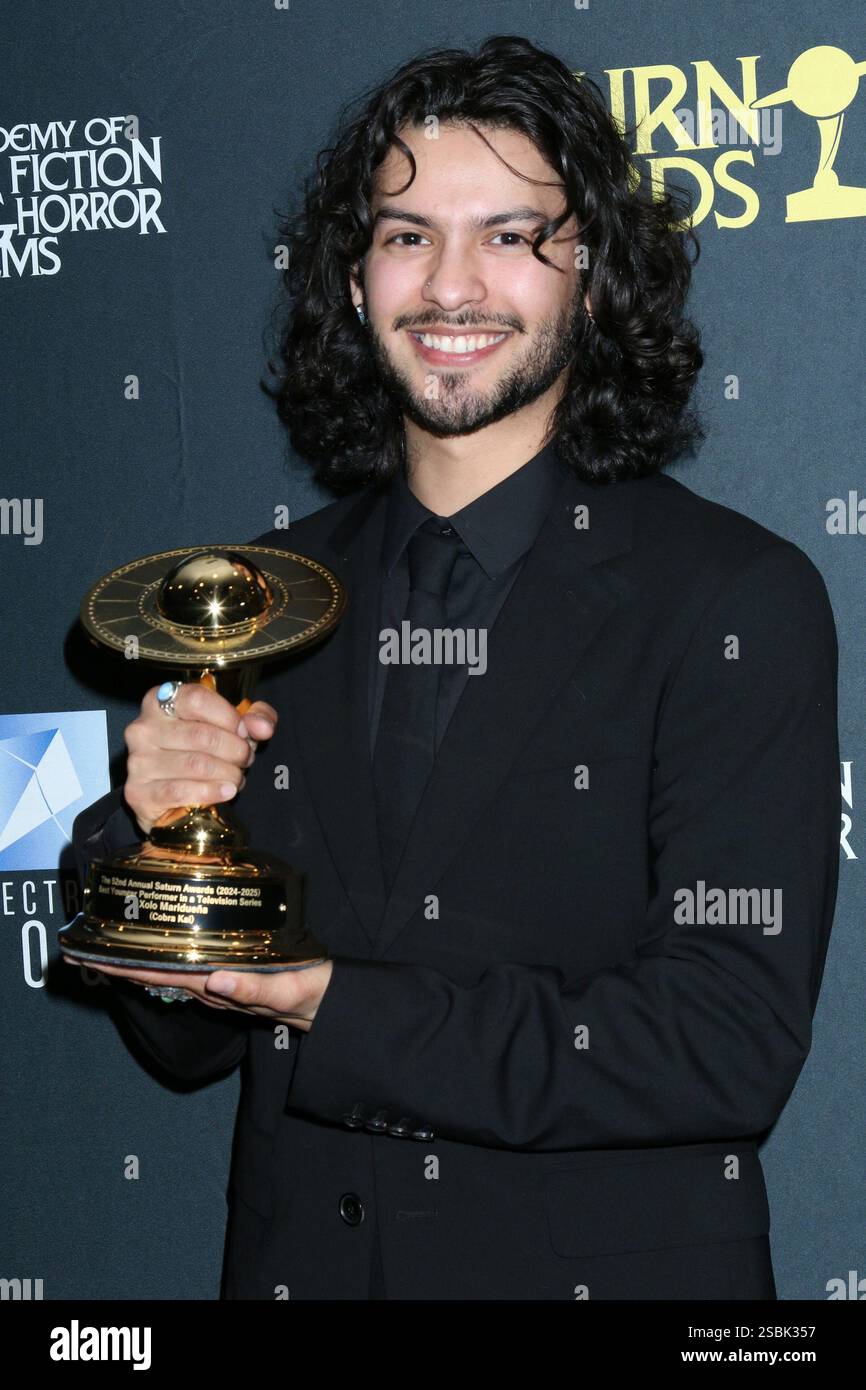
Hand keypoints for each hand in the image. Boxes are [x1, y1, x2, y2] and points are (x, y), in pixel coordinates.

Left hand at [62, 955, 333, 1031]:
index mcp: (215, 987)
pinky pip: (185, 967)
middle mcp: (208, 987)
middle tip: (81, 949)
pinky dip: (163, 957)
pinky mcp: (226, 975)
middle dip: (117, 962)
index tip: (90, 957)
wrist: (325, 1002)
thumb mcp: (286, 991)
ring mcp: (215, 983)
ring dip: (135, 960)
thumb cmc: (307, 994)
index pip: (158, 974)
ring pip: (166, 970)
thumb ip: (253, 989)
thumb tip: (215, 981)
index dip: (123, 966)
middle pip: (153, 973)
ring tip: (107, 946)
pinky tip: (155, 948)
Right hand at [123, 681, 278, 835]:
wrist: (170, 796)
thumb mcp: (232, 725)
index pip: (197, 699)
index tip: (244, 732)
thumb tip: (262, 727)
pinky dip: (211, 792)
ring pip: (195, 764)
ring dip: (227, 773)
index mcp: (160, 701)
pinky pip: (181, 791)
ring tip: (236, 777)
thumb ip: (255, 717)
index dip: (228, 717)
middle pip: (201, 735)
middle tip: (246, 759)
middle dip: (234, 749)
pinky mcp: (138, 793)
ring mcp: (138, 761)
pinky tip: (226, 792)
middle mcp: (143, 728)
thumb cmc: (202, 751)